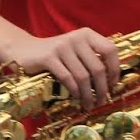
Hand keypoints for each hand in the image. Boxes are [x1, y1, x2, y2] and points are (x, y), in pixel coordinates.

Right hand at [3, 29, 121, 108]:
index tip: (113, 84)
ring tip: (89, 104)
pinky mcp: (48, 57)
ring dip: (88, 95)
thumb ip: (92, 58)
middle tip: (102, 101)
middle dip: (102, 89)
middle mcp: (76, 38)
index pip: (110, 50)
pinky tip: (76, 98)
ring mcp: (62, 47)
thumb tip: (111, 82)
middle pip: (97, 68)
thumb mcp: (76, 50)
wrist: (24, 50)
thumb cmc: (55, 55)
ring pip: (83, 76)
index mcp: (87, 34)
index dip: (115, 69)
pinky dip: (74, 92)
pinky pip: (67, 78)